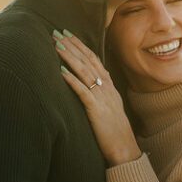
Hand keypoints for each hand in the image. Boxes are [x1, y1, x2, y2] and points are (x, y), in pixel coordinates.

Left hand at [54, 29, 141, 165]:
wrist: (124, 148)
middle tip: (56, 32)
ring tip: (57, 45)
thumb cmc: (114, 129)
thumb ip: (100, 92)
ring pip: (84, 71)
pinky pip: (83, 91)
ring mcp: (102, 97)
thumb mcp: (109, 105)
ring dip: (70, 57)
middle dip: (72, 45)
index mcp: (108, 84)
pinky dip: (72, 80)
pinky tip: (61, 72)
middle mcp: (106, 87)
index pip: (93, 58)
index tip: (67, 34)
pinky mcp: (96, 109)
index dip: (80, 45)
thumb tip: (88, 82)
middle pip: (87, 60)